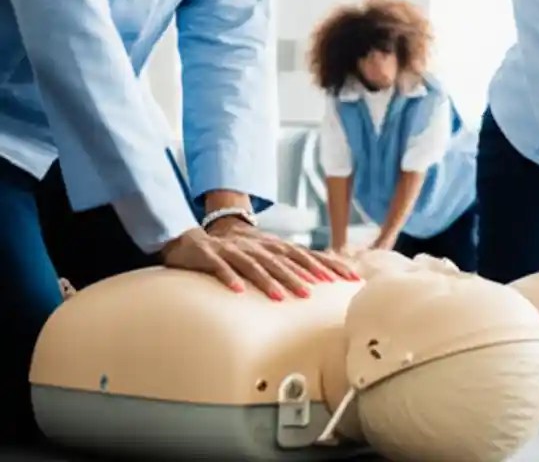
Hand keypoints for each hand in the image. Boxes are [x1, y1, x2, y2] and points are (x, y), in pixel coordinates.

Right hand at [163, 217, 358, 299]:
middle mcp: (257, 247)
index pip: (305, 255)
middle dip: (297, 276)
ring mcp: (234, 250)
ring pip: (253, 265)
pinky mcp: (210, 255)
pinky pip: (220, 266)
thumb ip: (288, 266)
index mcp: (273, 247)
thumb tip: (321, 281)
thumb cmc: (237, 253)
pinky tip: (238, 291)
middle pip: (281, 261)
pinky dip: (229, 277)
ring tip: (279, 297)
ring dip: (266, 281)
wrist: (193, 240)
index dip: (326, 265)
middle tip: (311, 294)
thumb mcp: (265, 256)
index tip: (345, 278)